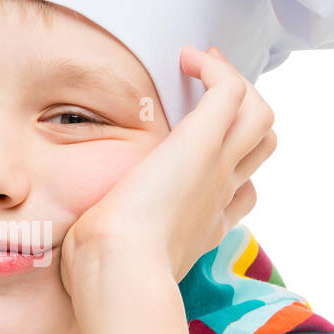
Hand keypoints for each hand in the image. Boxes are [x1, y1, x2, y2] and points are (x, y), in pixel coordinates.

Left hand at [59, 45, 276, 297]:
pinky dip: (216, 67)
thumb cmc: (104, 276)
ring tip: (201, 67)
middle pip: (260, 147)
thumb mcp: (113, 260)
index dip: (232, 168)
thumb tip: (72, 250)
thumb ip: (105, 248)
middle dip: (243, 117)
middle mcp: (219, 196)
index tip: (201, 151)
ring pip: (260, 115)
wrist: (119, 272)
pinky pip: (231, 88)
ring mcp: (217, 167)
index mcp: (204, 227)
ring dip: (237, 85)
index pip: (240, 193)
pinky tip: (186, 57)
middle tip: (206, 93)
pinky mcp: (202, 142)